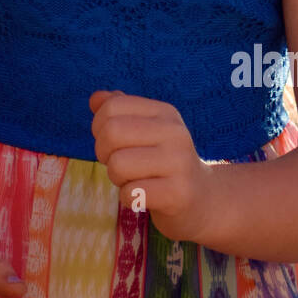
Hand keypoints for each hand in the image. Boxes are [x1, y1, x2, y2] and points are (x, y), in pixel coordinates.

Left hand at [89, 90, 215, 242]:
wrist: (202, 198)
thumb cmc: (162, 162)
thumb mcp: (145, 131)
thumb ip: (120, 111)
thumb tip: (95, 99)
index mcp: (165, 113)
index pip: (113, 106)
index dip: (99, 126)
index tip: (113, 142)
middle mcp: (175, 133)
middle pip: (112, 132)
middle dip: (104, 153)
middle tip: (120, 164)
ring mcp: (179, 163)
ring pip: (118, 164)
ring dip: (117, 178)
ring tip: (135, 180)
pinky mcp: (178, 194)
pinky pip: (130, 193)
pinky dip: (128, 198)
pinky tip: (144, 197)